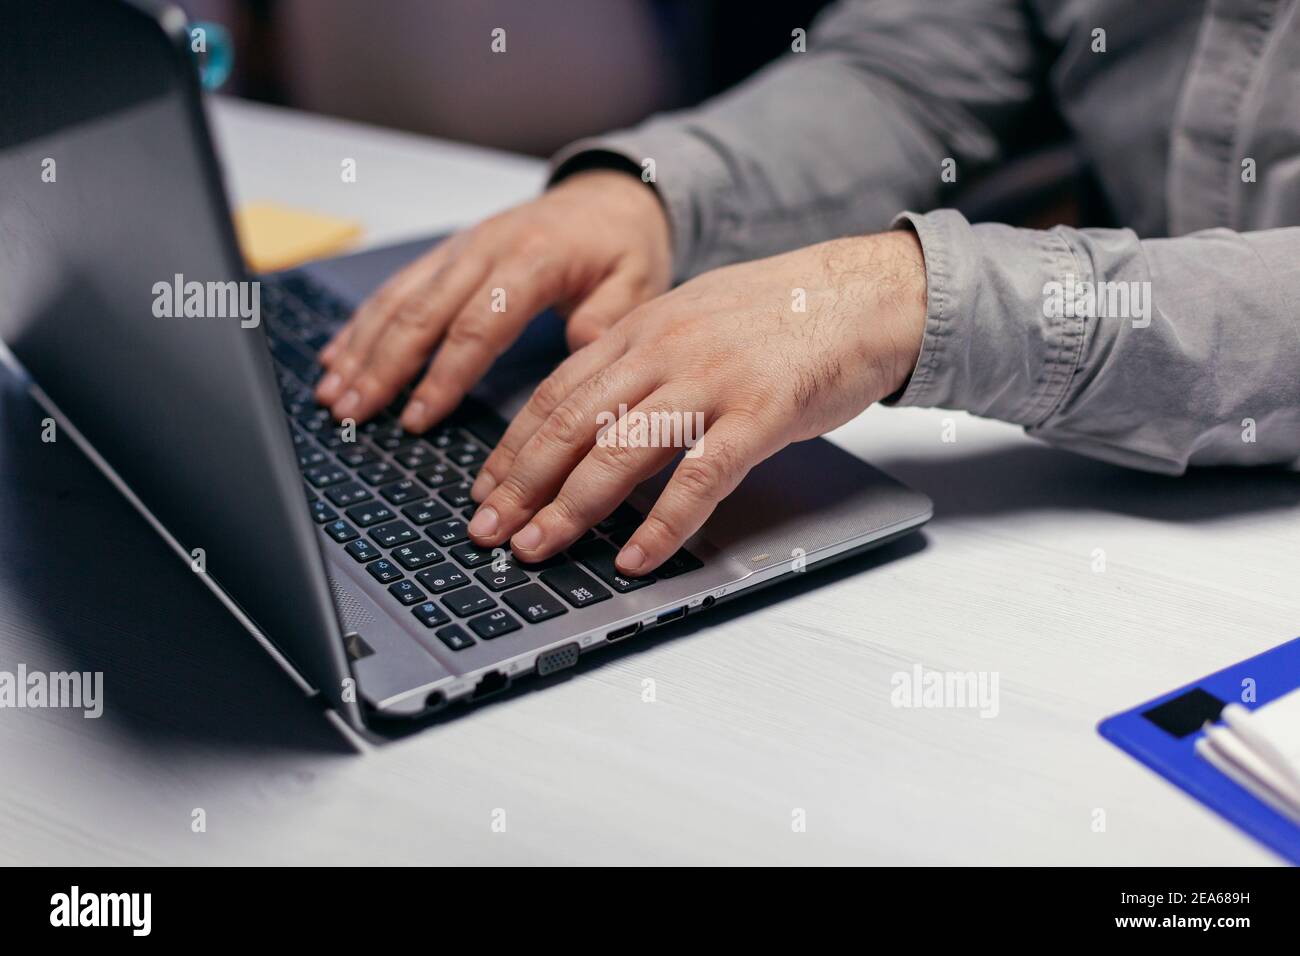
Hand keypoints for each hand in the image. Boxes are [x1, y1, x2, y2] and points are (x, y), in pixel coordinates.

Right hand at [314, 170, 671, 430]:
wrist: (610, 195)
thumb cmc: (623, 245)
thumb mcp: (638, 281)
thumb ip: (609, 319)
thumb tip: (580, 356)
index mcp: (531, 259)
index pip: (477, 326)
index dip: (443, 376)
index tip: (417, 419)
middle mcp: (485, 249)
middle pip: (421, 314)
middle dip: (381, 368)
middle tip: (351, 413)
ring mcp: (461, 248)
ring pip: (399, 300)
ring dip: (361, 348)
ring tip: (332, 394)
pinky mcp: (448, 253)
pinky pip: (397, 287)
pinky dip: (363, 323)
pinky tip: (336, 355)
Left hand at [465, 230, 927, 574]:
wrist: (868, 292)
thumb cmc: (783, 314)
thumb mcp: (694, 318)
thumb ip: (642, 358)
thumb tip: (593, 411)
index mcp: (643, 328)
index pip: (557, 392)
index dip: (513, 446)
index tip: (484, 488)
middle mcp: (665, 350)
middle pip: (572, 424)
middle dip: (521, 483)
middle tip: (487, 531)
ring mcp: (712, 381)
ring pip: (621, 451)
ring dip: (571, 508)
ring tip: (537, 549)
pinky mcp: (760, 414)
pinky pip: (699, 479)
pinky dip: (662, 525)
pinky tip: (635, 559)